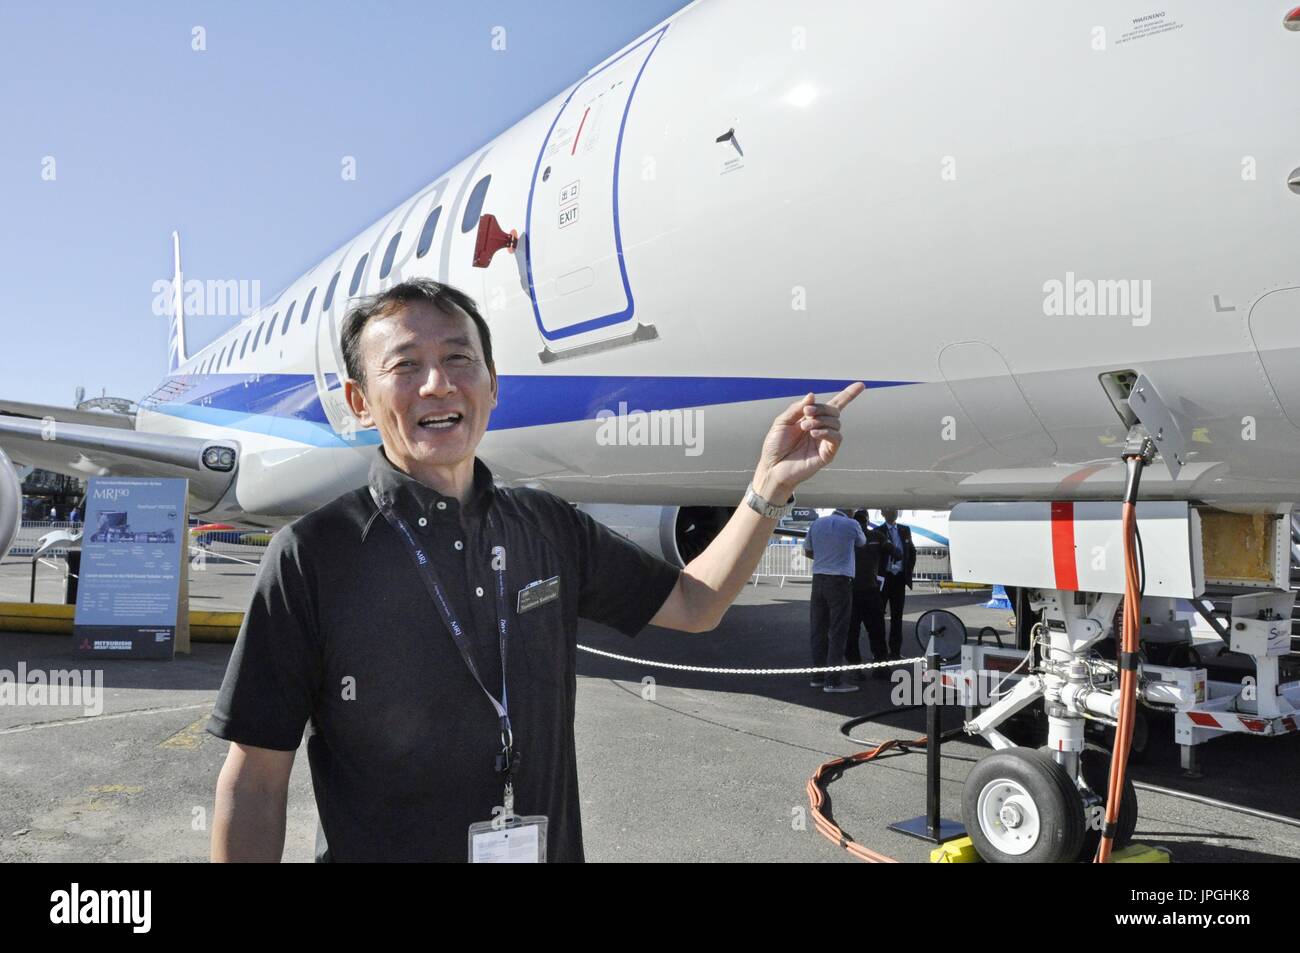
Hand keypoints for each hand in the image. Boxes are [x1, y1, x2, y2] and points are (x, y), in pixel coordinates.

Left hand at [753, 382, 865, 498]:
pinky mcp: (827, 454)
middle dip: (822, 408)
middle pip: (834, 411)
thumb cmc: (775, 446)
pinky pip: (836, 438)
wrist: (772, 467)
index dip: (848, 395)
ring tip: (805, 427)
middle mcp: (821, 428)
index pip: (833, 405)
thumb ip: (796, 409)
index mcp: (811, 419)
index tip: (861, 385)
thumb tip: (812, 396)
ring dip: (821, 420)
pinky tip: (814, 433)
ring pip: (836, 423)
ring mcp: (825, 441)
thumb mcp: (782, 422)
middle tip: (807, 413)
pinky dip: (826, 431)